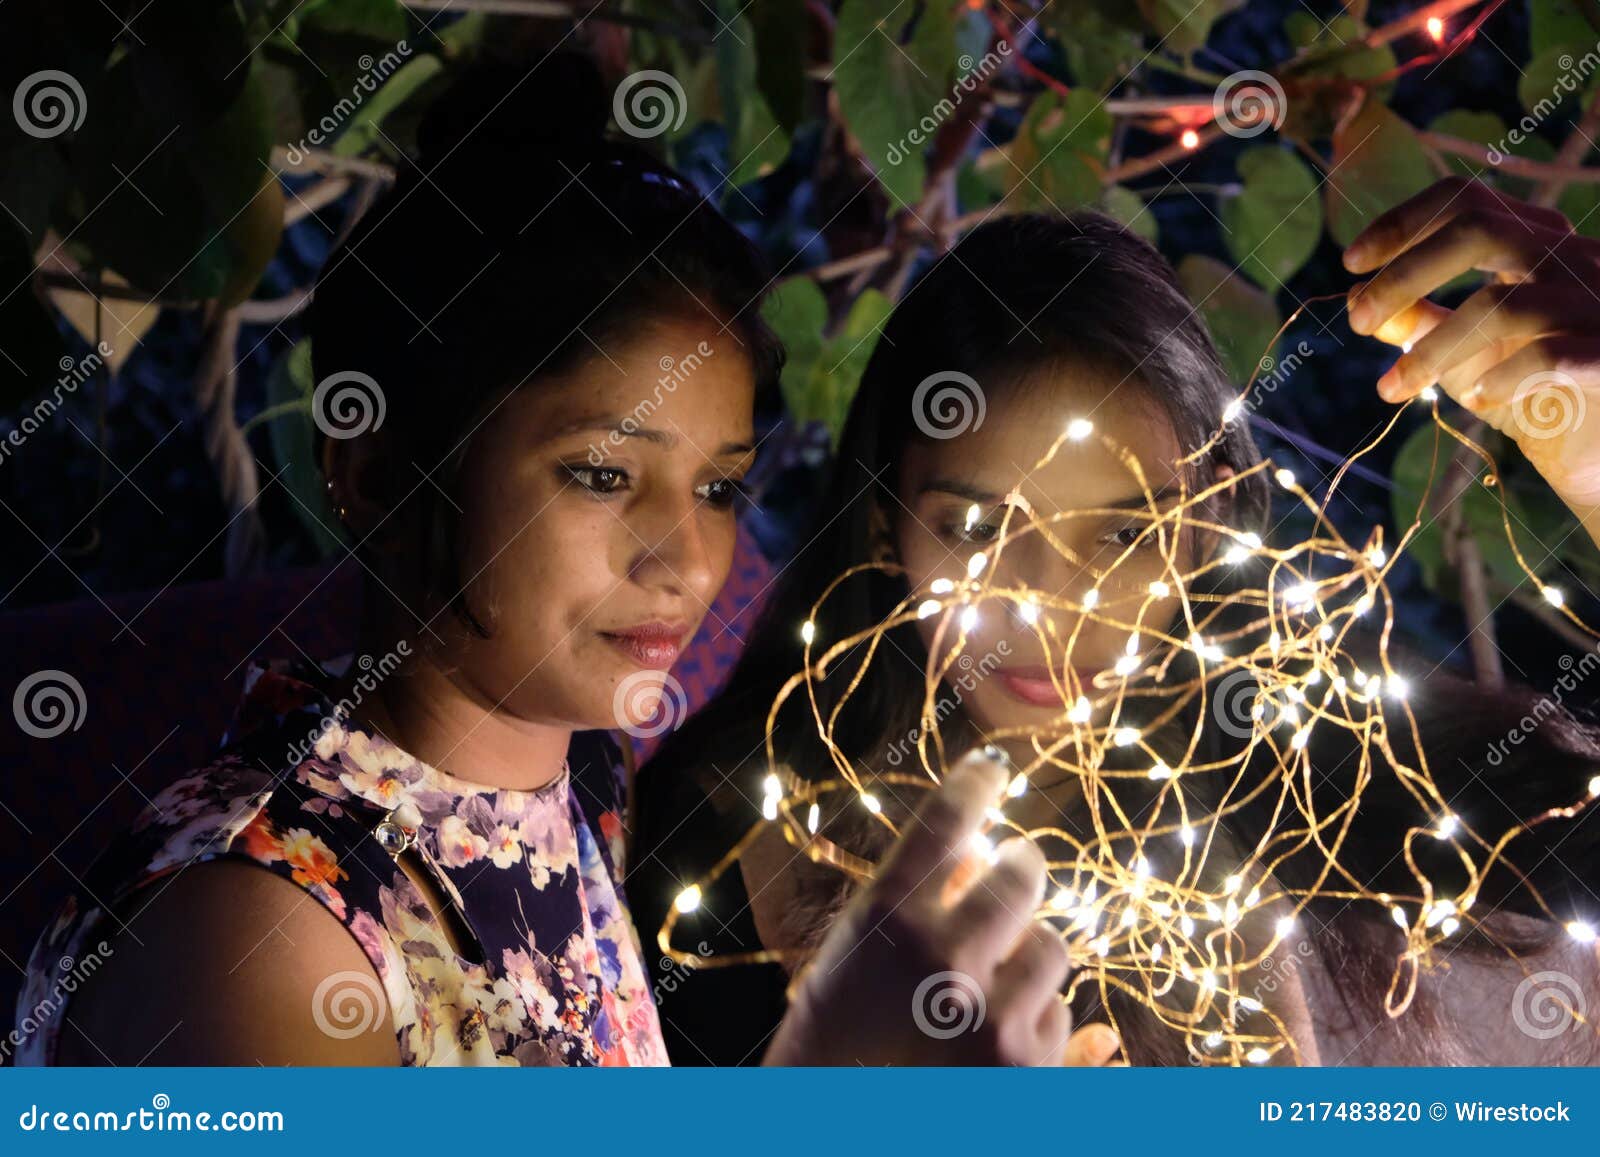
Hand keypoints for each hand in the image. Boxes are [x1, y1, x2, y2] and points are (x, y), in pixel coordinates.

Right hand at [763, 749, 1120, 1065]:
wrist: (831, 1134)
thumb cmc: (832, 1046)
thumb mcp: (851, 960)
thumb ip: (908, 904)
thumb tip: (976, 854)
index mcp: (885, 926)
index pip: (945, 821)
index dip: (976, 784)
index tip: (991, 770)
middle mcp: (944, 965)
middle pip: (1022, 875)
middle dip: (1020, 868)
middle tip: (1013, 869)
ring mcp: (995, 1024)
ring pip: (1053, 949)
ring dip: (1028, 959)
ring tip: (987, 987)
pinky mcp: (1033, 1078)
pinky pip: (1066, 1019)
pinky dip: (1039, 1026)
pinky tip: (998, 1042)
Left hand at [1344, 177, 1599, 531]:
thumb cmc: (1532, 393)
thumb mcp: (1463, 353)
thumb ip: (1417, 323)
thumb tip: (1355, 300)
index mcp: (1537, 245)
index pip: (1466, 202)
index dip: (1402, 223)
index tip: (1350, 262)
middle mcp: (1573, 260)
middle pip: (1481, 230)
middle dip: (1405, 274)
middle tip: (1357, 320)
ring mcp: (1599, 304)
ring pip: (1504, 305)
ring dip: (1433, 349)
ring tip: (1394, 386)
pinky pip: (1549, 356)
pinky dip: (1500, 377)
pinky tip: (1476, 400)